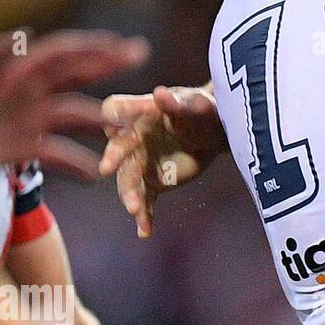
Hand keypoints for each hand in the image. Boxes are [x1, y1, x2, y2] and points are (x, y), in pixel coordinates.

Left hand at [0, 30, 149, 177]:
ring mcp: (25, 119)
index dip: (90, 47)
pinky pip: (55, 152)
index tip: (121, 44)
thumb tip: (24, 35)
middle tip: (139, 55)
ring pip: (73, 115)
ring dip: (101, 119)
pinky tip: (94, 173)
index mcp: (11, 73)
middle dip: (108, 63)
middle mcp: (24, 91)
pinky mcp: (20, 146)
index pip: (57, 54)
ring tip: (129, 128)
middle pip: (73, 73)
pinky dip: (76, 162)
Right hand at [100, 85, 224, 237]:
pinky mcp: (151, 183)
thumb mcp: (197, 104)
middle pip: (118, 148)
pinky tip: (144, 232)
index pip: (116, 110)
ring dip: (130, 194)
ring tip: (136, 209)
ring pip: (129, 180)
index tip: (110, 122)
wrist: (216, 134)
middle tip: (107, 168)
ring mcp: (139, 162)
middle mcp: (132, 138)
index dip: (115, 115)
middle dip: (113, 157)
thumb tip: (161, 93)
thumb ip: (179, 102)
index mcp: (138, 112)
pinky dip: (144, 216)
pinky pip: (144, 201)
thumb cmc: (204, 110)